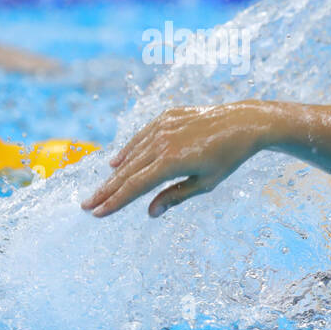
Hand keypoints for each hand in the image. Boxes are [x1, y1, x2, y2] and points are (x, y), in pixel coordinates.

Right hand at [81, 101, 274, 217]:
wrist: (243, 123)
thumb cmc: (228, 157)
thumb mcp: (206, 183)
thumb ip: (175, 196)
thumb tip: (150, 213)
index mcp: (172, 161)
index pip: (136, 186)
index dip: (115, 201)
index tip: (97, 213)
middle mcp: (163, 142)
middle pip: (127, 171)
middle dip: (107, 190)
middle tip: (87, 205)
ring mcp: (163, 127)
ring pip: (132, 153)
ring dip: (115, 173)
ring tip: (101, 190)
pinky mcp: (166, 117)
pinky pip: (141, 137)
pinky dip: (129, 150)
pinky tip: (117, 163)